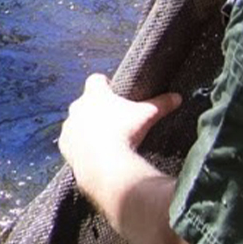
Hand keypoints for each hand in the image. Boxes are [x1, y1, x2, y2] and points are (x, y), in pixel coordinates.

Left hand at [58, 73, 181, 168]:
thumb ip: (161, 104)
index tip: (112, 90)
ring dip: (86, 127)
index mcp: (95, 94)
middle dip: (96, 108)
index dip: (105, 84)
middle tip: (112, 119)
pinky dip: (80, 145)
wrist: (104, 163)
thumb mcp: (147, 115)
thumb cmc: (125, 132)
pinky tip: (93, 153)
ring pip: (76, 122)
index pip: (96, 80)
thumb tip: (177, 97)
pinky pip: (71, 141)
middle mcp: (77, 107)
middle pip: (85, 102)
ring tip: (103, 139)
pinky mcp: (65, 144)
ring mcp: (69, 126)